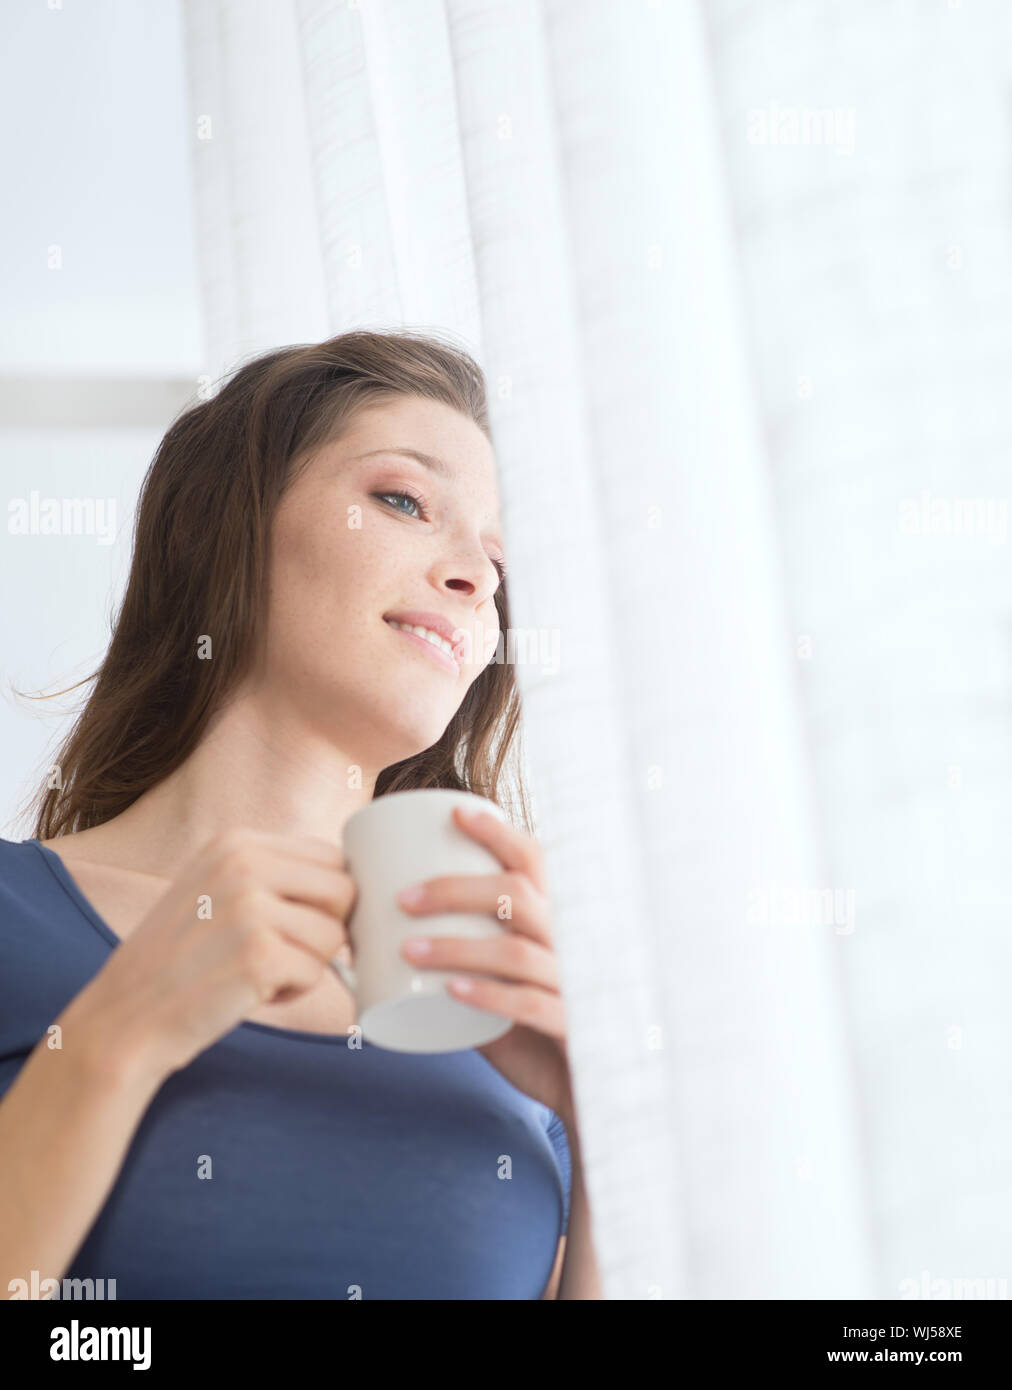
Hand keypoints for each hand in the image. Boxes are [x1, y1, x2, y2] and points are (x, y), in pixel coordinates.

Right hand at [79, 828, 355, 1082]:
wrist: (123, 1018)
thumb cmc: (181, 960)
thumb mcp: (217, 889)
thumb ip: (275, 874)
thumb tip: (357, 881)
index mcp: (237, 842)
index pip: (331, 856)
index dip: (329, 898)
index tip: (302, 924)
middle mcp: (244, 864)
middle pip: (344, 891)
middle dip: (325, 931)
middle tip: (283, 954)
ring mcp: (250, 908)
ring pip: (334, 936)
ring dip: (307, 965)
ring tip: (258, 973)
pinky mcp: (258, 956)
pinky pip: (317, 973)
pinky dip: (294, 992)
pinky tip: (251, 992)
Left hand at [397, 804, 573, 1121]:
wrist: (589, 1088)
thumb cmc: (535, 1029)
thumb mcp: (502, 984)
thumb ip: (461, 963)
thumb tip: (380, 943)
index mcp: (556, 918)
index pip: (535, 860)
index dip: (498, 832)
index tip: (454, 813)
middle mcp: (570, 943)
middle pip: (518, 894)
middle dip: (456, 889)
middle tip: (402, 899)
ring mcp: (572, 986)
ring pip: (515, 950)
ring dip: (456, 946)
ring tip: (409, 951)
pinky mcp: (568, 1030)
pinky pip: (528, 1006)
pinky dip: (488, 996)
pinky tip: (452, 992)